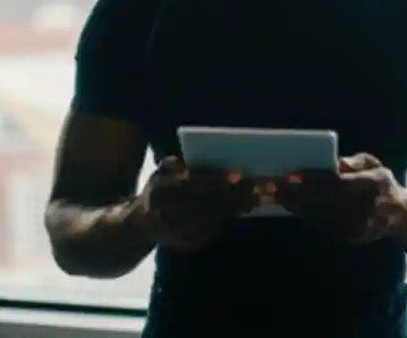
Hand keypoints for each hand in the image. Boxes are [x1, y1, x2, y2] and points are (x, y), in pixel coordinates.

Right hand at [134, 156, 256, 250]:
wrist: (142, 226)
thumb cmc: (158, 191)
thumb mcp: (158, 174)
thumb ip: (170, 165)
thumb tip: (181, 162)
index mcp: (161, 193)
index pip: (192, 185)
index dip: (216, 180)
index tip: (238, 173)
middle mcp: (170, 215)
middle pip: (210, 203)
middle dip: (239, 195)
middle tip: (263, 186)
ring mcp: (180, 233)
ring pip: (217, 218)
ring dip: (242, 207)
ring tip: (264, 196)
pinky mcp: (190, 244)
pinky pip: (216, 229)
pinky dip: (233, 217)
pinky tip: (248, 207)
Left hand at [277, 153, 406, 244]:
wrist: (399, 216)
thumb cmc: (380, 184)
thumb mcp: (374, 165)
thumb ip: (355, 161)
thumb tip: (334, 162)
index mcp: (372, 184)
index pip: (337, 183)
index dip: (312, 180)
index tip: (292, 176)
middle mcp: (366, 207)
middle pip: (325, 200)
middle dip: (298, 194)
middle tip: (277, 187)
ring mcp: (359, 225)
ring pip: (321, 215)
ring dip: (297, 207)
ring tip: (280, 197)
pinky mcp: (351, 236)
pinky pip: (324, 226)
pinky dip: (307, 216)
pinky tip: (295, 208)